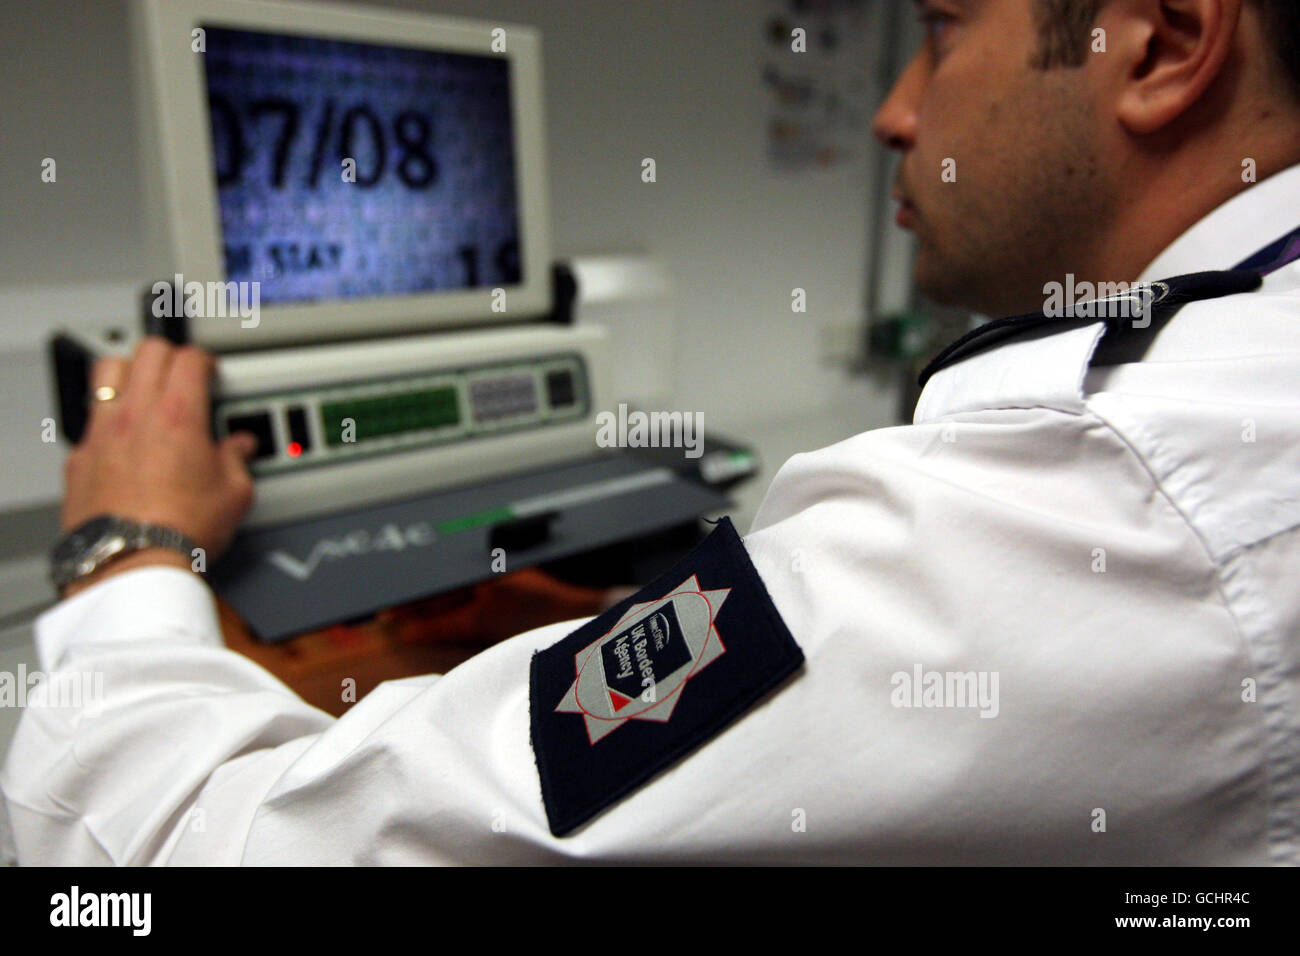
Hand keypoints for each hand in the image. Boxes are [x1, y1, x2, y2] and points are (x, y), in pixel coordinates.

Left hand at [60, 338, 258, 590]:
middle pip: (148, 352)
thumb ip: (237, 460)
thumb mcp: (234, 494)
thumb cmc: (181, 530)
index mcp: (179, 415)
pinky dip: (107, 417)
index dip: (205, 359)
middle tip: (180, 372)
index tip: (209, 370)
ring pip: (107, 371)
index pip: (190, 358)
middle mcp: (136, 414)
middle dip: (169, 355)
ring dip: (129, 371)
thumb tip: (239, 449)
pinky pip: (90, 419)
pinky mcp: (79, 457)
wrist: (134, 562)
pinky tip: (120, 435)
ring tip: (143, 386)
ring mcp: (102, 432)